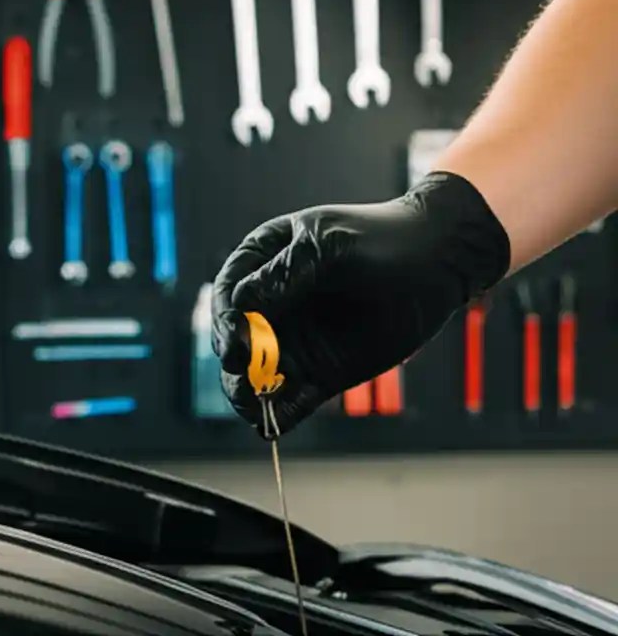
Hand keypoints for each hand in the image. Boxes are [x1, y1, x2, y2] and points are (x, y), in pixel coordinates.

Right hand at [211, 172, 509, 434]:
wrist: (438, 263)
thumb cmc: (383, 241)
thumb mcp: (331, 247)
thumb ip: (284, 274)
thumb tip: (241, 304)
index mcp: (261, 266)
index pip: (229, 298)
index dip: (227, 320)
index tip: (237, 337)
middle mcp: (270, 309)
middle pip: (235, 343)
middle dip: (235, 361)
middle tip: (245, 369)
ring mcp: (292, 344)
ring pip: (255, 377)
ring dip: (250, 395)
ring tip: (257, 407)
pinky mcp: (318, 374)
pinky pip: (290, 401)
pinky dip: (280, 416)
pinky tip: (274, 426)